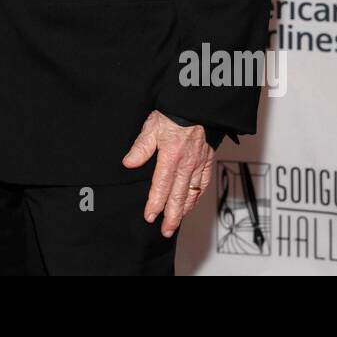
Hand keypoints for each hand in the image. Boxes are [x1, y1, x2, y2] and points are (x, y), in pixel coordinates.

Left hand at [122, 109, 213, 237]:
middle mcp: (187, 164)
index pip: (161, 187)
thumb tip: (129, 163)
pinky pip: (203, 184)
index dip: (155, 204)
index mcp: (171, 157)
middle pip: (178, 197)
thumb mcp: (152, 126)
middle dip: (171, 217)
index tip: (149, 217)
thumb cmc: (174, 113)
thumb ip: (141, 147)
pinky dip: (197, 197)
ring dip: (184, 210)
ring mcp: (199, 164)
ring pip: (192, 193)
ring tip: (177, 222)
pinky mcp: (207, 160)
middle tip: (166, 232)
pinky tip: (192, 203)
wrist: (197, 104)